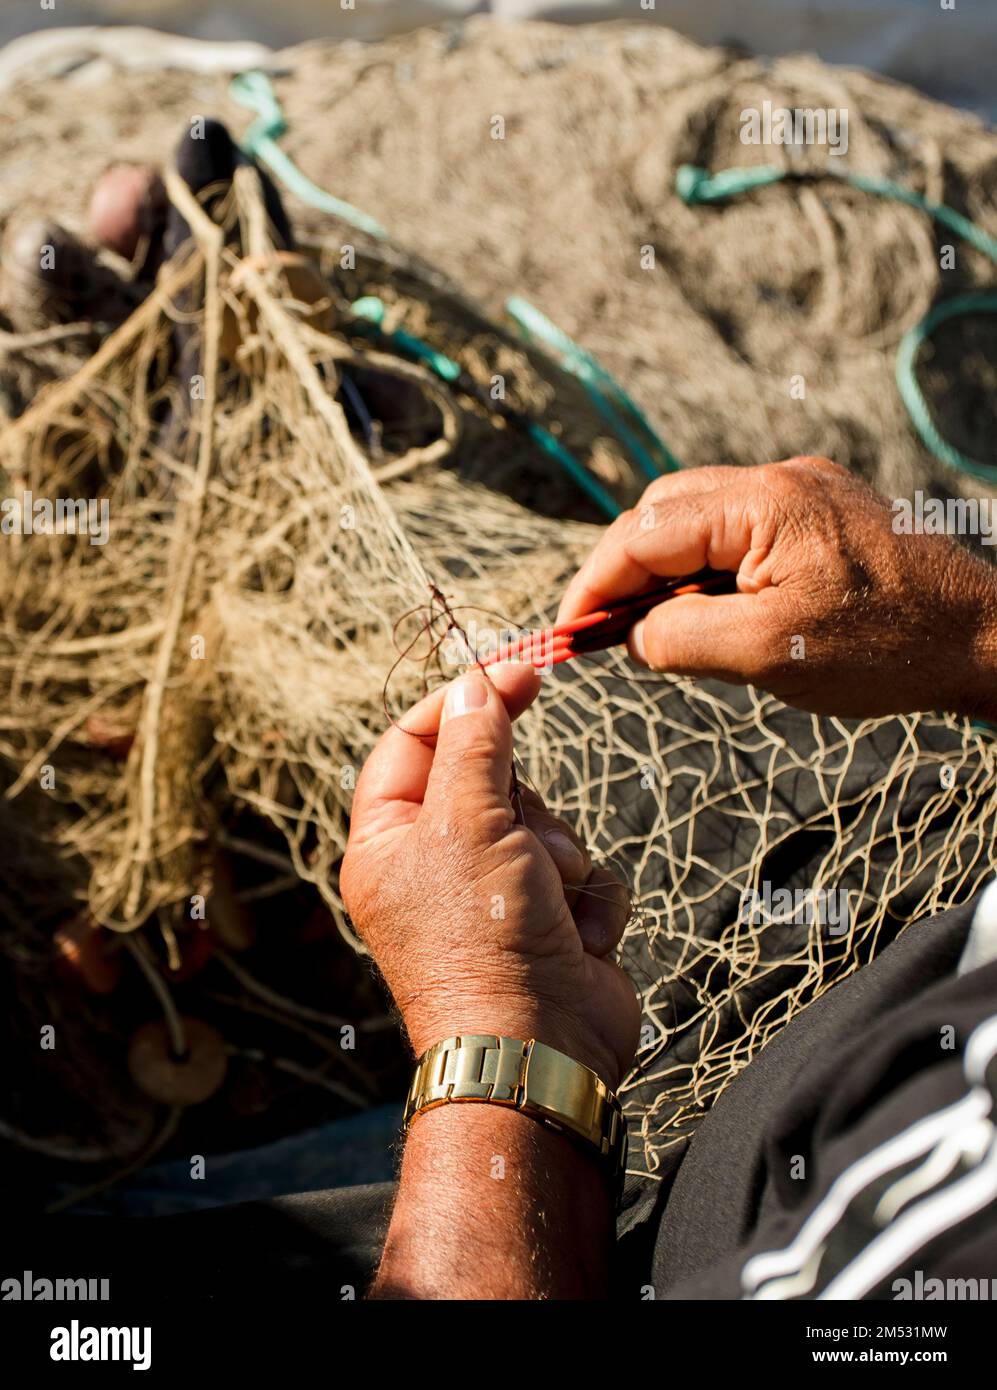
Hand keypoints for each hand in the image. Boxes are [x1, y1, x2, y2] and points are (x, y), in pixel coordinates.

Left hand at [341, 663, 639, 1090]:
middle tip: (523, 844)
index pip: (414, 742)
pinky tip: (574, 939)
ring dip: (561, 857)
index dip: (464, 703)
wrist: (540, 1050)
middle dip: (524, 807)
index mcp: (388, 841)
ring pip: (548, 824)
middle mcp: (435, 865)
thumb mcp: (469, 822)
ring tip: (547, 901)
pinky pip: (585, 871)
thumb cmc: (484, 940)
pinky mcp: (550, 921)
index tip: (520, 672)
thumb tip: (473, 683)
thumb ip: (474, 744)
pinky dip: (588, 899)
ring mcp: (495, 895)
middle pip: (492, 779)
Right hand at [557, 456, 996, 719]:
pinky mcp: (822, 512)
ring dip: (667, 572)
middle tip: (608, 634)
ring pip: (698, 518)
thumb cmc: (887, 647)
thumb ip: (681, 637)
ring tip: (664, 633)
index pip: (643, 532)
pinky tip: (717, 615)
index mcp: (762, 503)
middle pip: (663, 512)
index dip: (593, 582)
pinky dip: (709, 569)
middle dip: (625, 571)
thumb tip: (632, 633)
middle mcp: (778, 479)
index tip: (566, 631)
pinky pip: (739, 529)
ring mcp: (803, 491)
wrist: (986, 638)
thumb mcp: (766, 655)